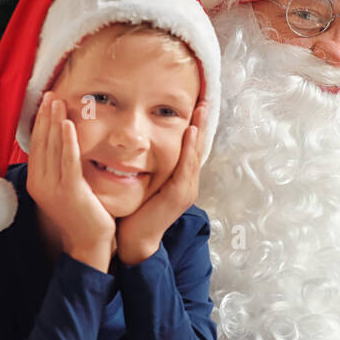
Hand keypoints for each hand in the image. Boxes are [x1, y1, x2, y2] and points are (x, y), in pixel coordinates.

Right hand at [27, 90, 114, 269]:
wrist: (89, 242)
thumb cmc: (82, 214)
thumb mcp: (66, 188)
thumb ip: (62, 169)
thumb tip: (63, 147)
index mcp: (37, 182)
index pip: (37, 146)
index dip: (40, 123)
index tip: (45, 103)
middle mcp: (39, 183)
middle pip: (41, 143)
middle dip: (45, 117)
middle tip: (50, 94)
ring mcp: (52, 188)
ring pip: (52, 148)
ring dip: (55, 123)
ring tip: (58, 101)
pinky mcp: (69, 191)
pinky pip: (67, 161)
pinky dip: (68, 141)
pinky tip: (69, 124)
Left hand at [115, 99, 206, 265]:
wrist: (135, 240)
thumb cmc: (135, 212)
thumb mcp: (143, 183)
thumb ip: (146, 166)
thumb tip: (136, 144)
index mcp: (180, 179)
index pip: (190, 148)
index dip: (195, 126)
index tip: (195, 104)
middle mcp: (188, 182)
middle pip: (198, 147)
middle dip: (202, 122)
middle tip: (204, 99)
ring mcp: (186, 189)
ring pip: (195, 153)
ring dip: (199, 129)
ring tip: (201, 109)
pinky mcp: (179, 195)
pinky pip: (186, 166)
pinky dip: (189, 148)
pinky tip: (190, 132)